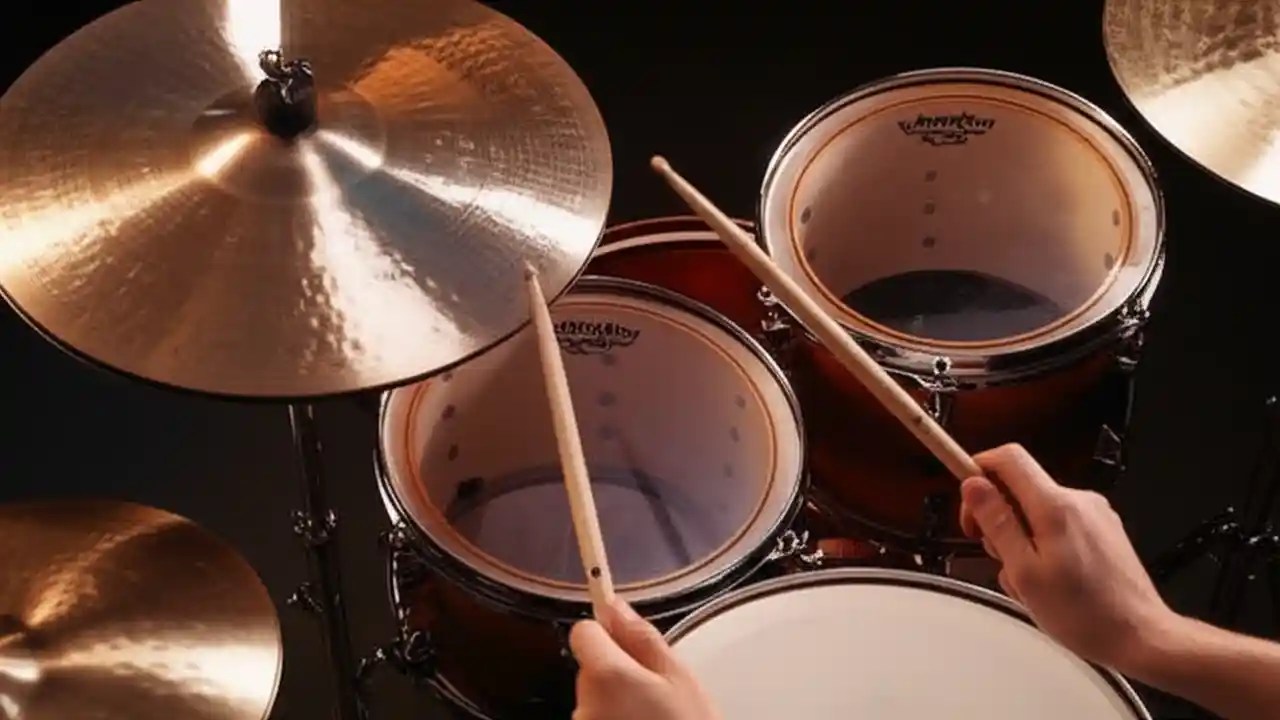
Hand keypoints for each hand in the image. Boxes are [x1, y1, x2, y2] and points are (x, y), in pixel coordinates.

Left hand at [569, 597, 720, 719]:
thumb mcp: (680, 680)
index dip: (605, 634)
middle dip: (616, 674)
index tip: (625, 643)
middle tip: (654, 695)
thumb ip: (643, 639)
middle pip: (589, 669)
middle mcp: (585, 705)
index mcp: (607, 676)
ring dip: (615, 705)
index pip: (582, 633)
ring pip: (594, 700)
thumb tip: (614, 605)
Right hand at [958, 443, 1175, 671]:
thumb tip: (973, 485)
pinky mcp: (1104, 529)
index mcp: (1055, 506)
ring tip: (1029, 579)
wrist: (1141, 636)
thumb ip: (997, 523)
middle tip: (995, 553)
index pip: (1008, 458)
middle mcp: (1078, 500)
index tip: (967, 498)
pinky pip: (1059, 523)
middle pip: (1020, 485)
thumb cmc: (1085, 614)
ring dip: (1021, 536)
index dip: (979, 469)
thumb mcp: (1024, 572)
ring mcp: (1095, 514)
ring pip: (1038, 509)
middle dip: (998, 515)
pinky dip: (1044, 543)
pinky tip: (1050, 579)